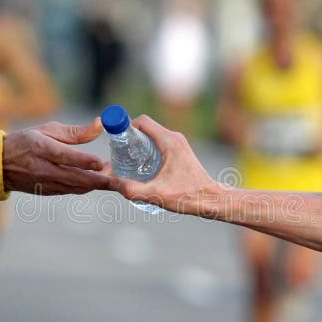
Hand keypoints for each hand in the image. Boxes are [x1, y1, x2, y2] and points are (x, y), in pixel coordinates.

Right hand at [3, 118, 109, 194]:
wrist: (0, 165)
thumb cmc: (26, 141)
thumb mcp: (48, 130)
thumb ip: (75, 132)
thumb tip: (100, 125)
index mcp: (42, 148)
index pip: (65, 156)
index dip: (84, 161)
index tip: (100, 163)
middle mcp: (44, 168)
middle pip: (76, 177)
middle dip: (100, 180)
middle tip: (119, 180)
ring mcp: (46, 183)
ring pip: (77, 187)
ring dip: (97, 186)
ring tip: (116, 182)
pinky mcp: (49, 191)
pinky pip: (72, 191)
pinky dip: (87, 188)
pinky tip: (100, 183)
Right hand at [108, 115, 222, 215]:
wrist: (211, 200)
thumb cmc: (187, 196)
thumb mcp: (155, 194)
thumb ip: (131, 189)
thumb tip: (110, 183)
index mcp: (169, 141)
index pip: (142, 122)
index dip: (125, 128)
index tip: (115, 141)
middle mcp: (174, 138)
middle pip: (145, 128)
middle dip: (129, 138)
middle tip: (117, 155)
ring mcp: (178, 144)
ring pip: (151, 136)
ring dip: (137, 145)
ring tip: (126, 162)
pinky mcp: (179, 151)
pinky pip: (158, 143)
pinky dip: (147, 150)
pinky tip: (140, 168)